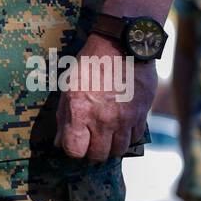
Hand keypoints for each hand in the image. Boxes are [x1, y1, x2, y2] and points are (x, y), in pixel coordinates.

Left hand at [54, 34, 155, 161]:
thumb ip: (64, 116)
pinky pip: (135, 138)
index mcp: (80, 111)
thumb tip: (59, 141)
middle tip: (91, 141)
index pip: (74, 150)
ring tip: (107, 135)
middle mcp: (102, 119)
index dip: (73, 150)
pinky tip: (122, 126)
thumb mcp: (68, 85)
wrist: (122, 44)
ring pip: (118, 151)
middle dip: (92, 152)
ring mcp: (124, 119)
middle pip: (97, 155)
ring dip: (111, 146)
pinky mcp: (141, 114)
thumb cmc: (90, 62)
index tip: (75, 143)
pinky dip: (128, 136)